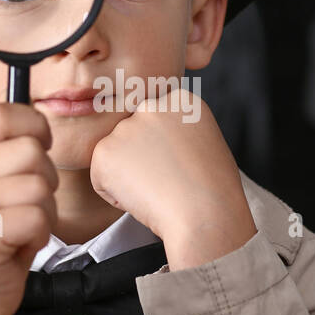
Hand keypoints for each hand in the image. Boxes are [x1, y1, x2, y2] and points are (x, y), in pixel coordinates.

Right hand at [0, 103, 57, 314]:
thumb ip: (12, 152)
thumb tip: (43, 119)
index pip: (2, 112)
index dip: (35, 126)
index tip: (40, 149)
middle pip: (32, 150)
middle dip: (47, 181)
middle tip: (26, 208)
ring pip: (39, 186)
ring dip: (45, 212)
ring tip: (21, 228)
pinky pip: (37, 217)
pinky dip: (40, 234)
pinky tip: (19, 244)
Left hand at [88, 87, 255, 269]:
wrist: (205, 213)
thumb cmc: (214, 191)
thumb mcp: (206, 144)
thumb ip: (179, 132)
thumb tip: (156, 143)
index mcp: (180, 100)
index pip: (157, 123)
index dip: (166, 151)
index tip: (182, 166)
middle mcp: (150, 105)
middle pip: (134, 136)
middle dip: (143, 160)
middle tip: (169, 180)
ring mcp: (125, 127)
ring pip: (116, 157)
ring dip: (129, 178)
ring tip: (159, 190)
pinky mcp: (104, 151)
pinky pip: (101, 179)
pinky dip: (116, 196)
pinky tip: (144, 197)